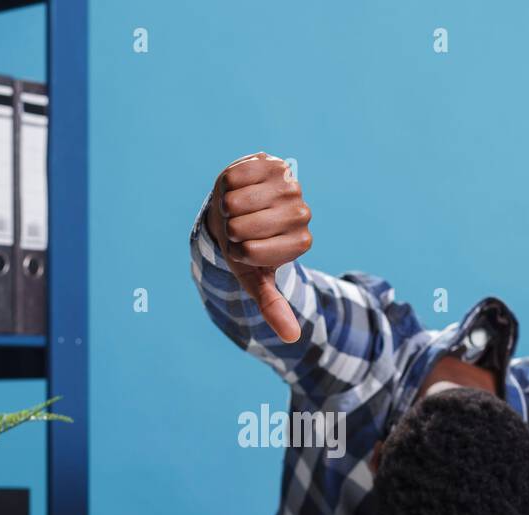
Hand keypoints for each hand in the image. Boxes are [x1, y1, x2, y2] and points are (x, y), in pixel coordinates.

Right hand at [206, 152, 311, 342]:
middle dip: (230, 230)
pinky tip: (238, 190)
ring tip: (238, 210)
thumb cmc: (246, 248)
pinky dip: (227, 186)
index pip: (251, 251)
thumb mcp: (255, 280)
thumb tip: (292, 338)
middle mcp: (301, 213)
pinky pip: (235, 177)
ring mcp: (289, 185)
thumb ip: (273, 307)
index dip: (237, 251)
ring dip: (227, 208)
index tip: (246, 249)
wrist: (241, 212)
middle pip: (242, 227)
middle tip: (240, 227)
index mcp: (300, 243)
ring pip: (236, 202)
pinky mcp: (272, 163)